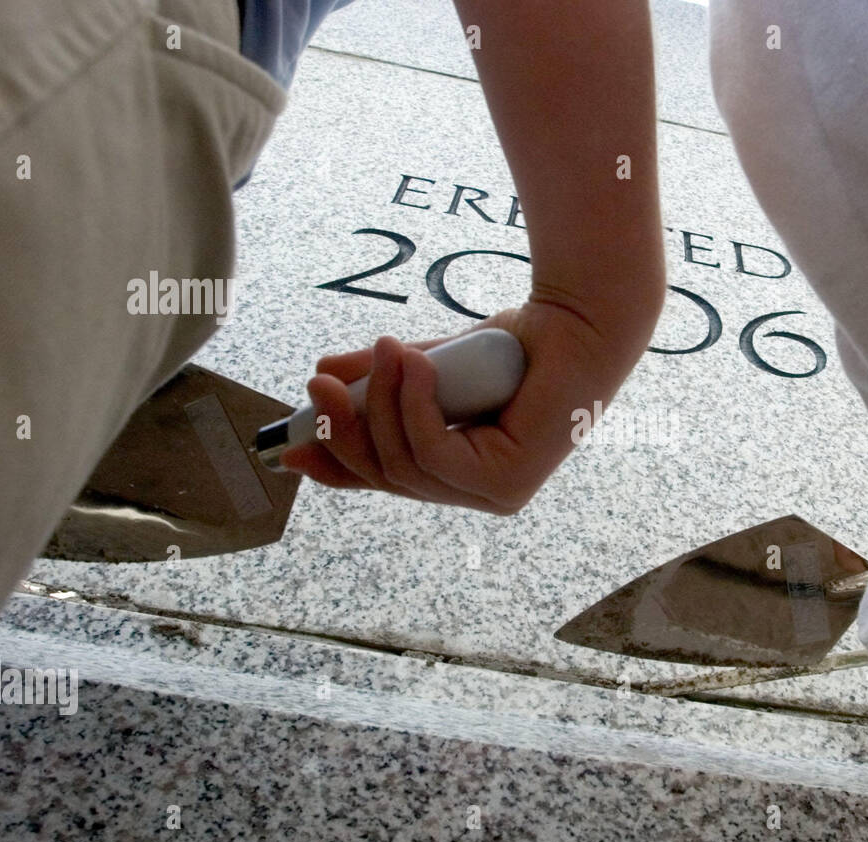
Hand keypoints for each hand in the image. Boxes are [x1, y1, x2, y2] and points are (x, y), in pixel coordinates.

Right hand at [280, 297, 658, 514]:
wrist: (579, 320)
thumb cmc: (516, 344)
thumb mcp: (430, 363)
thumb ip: (381, 378)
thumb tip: (320, 374)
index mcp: (459, 473)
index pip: (386, 479)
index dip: (334, 464)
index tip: (288, 444)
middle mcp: (477, 494)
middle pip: (386, 478)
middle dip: (343, 431)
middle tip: (316, 382)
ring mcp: (495, 495)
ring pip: (405, 465)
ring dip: (381, 403)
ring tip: (385, 347)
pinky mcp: (508, 482)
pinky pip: (432, 451)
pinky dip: (413, 404)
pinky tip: (413, 361)